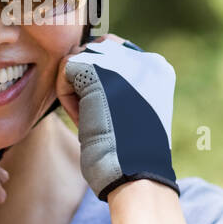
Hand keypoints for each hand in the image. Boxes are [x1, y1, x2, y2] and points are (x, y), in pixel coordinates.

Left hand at [60, 34, 178, 200]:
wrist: (134, 172)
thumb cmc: (131, 154)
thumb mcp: (135, 112)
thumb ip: (122, 86)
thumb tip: (83, 67)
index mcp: (158, 68)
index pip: (118, 57)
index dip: (104, 84)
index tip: (110, 114)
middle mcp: (143, 57)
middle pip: (97, 51)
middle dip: (88, 80)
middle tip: (97, 114)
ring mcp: (119, 59)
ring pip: (79, 60)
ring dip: (78, 90)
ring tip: (94, 118)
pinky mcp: (93, 65)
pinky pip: (64, 73)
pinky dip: (67, 99)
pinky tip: (86, 118)